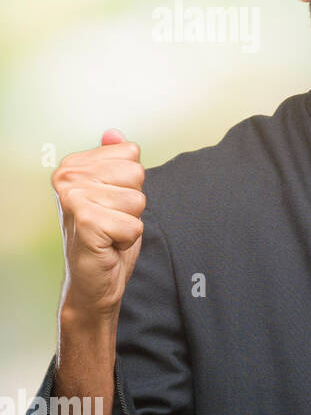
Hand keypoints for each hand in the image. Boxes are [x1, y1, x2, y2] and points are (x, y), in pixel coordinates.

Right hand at [53, 129, 146, 319]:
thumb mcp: (113, 193)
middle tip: (111, 218)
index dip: (130, 182)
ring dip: (130, 221)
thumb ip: (113, 162)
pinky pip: (134, 224)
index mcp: (73, 165)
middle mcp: (68, 177)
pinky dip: (128, 239)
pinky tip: (109, 243)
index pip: (131, 153)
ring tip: (109, 231)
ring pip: (138, 199)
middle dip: (133, 202)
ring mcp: (74, 199)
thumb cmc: (105, 236)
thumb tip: (114, 134)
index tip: (111, 201)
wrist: (93, 280)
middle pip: (137, 173)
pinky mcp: (87, 222)